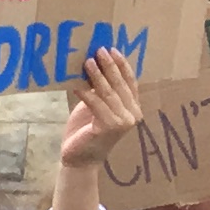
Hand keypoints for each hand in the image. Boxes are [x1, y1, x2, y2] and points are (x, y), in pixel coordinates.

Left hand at [52, 50, 144, 209]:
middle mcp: (132, 115)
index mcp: (132, 108)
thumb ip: (100, 92)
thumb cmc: (86, 132)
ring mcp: (122, 122)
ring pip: (109, 93)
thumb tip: (93, 65)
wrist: (79, 159)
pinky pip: (97, 105)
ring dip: (97, 76)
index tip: (112, 49)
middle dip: (109, 66)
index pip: (130, 82)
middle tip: (99, 50)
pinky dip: (87, 93)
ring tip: (87, 61)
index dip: (122, 65)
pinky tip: (77, 83)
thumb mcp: (95, 107)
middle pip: (120, 85)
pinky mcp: (109, 128)